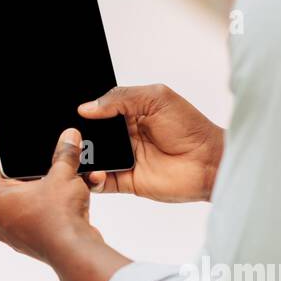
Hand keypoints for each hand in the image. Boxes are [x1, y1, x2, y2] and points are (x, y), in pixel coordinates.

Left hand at [0, 128, 98, 264]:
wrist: (75, 251)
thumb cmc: (58, 219)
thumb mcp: (63, 174)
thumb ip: (64, 153)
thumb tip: (68, 139)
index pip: (5, 167)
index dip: (24, 157)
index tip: (37, 152)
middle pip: (21, 185)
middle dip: (41, 176)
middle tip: (55, 169)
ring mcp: (13, 234)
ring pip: (33, 203)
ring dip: (51, 193)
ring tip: (65, 187)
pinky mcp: (31, 243)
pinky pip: (42, 218)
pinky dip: (55, 210)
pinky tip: (69, 204)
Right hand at [77, 85, 222, 202]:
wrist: (209, 162)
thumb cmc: (190, 127)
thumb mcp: (156, 98)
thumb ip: (121, 98)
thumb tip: (87, 107)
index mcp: (130, 112)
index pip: (98, 111)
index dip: (85, 112)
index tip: (73, 114)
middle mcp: (124, 136)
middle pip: (91, 136)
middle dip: (79, 137)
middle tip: (71, 137)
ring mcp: (124, 159)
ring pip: (92, 159)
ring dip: (83, 158)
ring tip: (79, 155)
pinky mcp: (127, 182)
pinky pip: (101, 182)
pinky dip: (92, 180)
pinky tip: (95, 173)